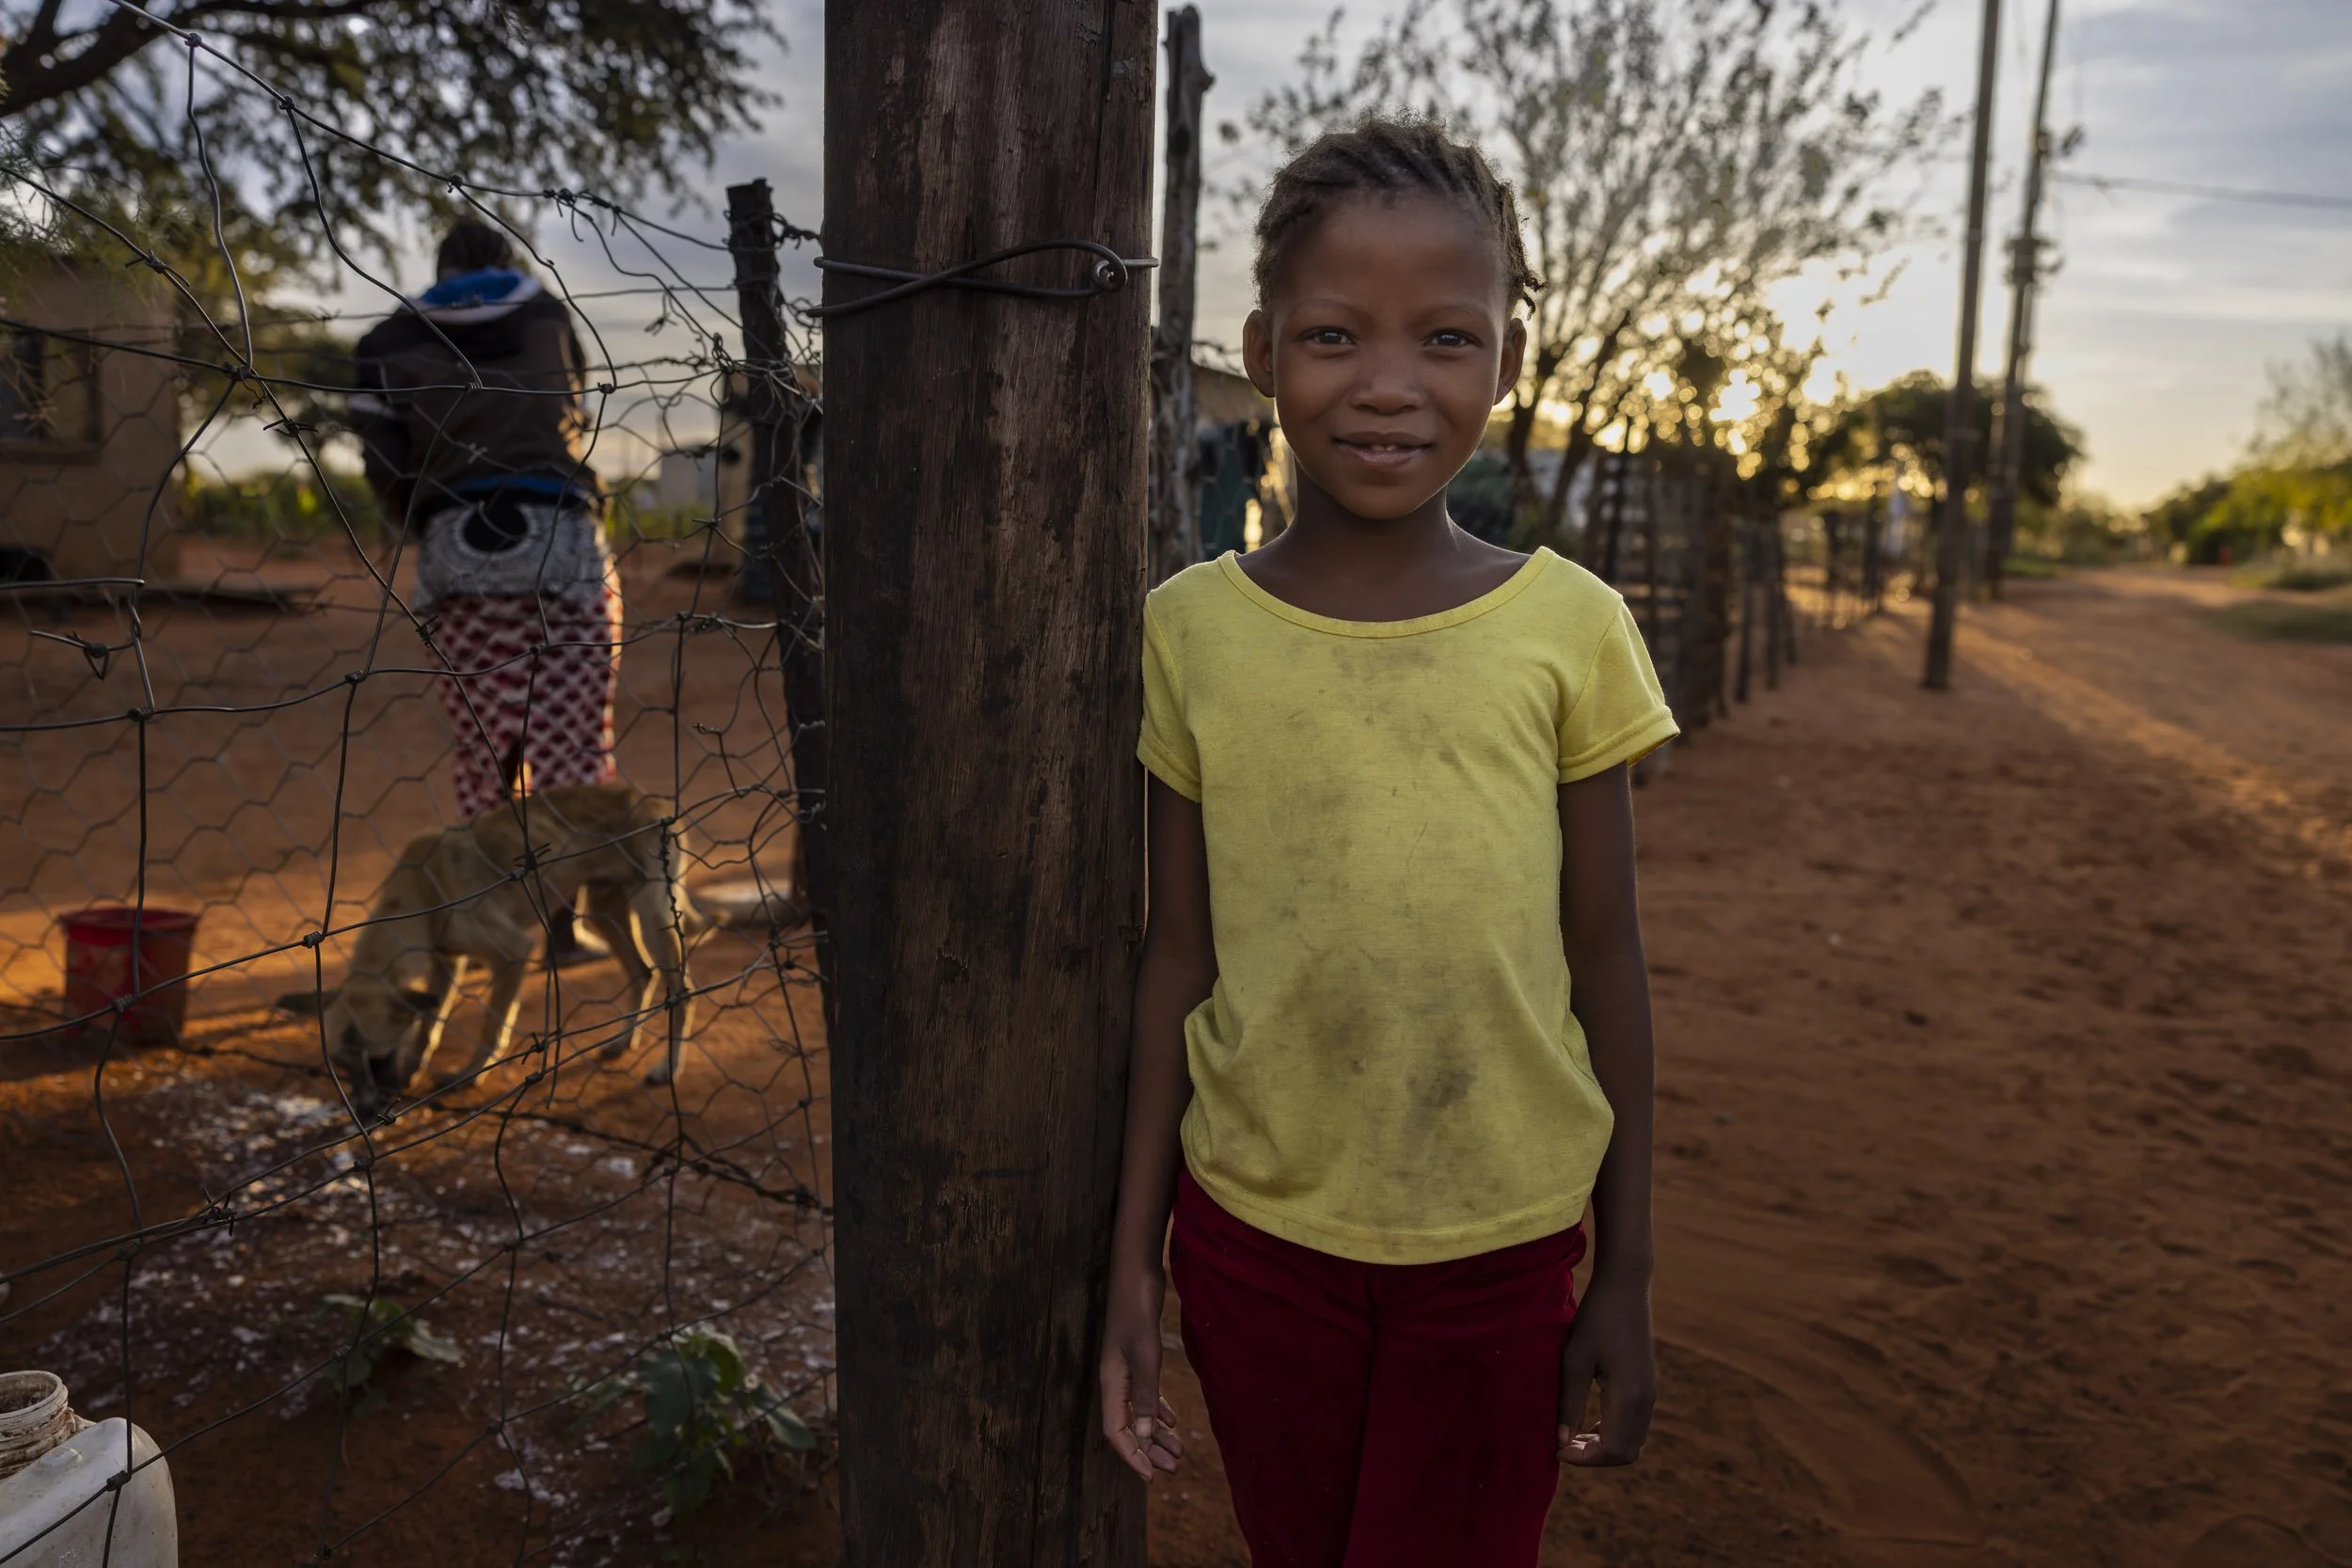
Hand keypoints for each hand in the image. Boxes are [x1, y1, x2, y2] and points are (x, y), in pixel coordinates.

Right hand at [1099, 1257, 1184, 1481]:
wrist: (1136, 1273)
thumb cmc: (1137, 1309)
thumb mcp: (1145, 1354)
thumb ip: (1146, 1393)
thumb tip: (1142, 1434)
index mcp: (1111, 1382)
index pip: (1116, 1431)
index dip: (1133, 1456)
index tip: (1152, 1477)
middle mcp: (1115, 1380)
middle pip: (1128, 1427)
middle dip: (1149, 1450)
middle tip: (1173, 1469)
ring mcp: (1126, 1370)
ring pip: (1139, 1413)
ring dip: (1156, 1435)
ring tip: (1178, 1454)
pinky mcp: (1138, 1358)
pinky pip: (1146, 1395)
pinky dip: (1159, 1411)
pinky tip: (1173, 1423)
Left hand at [1558, 1268, 1656, 1466]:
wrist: (1625, 1287)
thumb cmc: (1596, 1318)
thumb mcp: (1575, 1359)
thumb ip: (1570, 1402)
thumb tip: (1560, 1440)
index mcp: (1629, 1396)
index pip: (1613, 1450)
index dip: (1585, 1458)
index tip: (1557, 1451)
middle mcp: (1646, 1400)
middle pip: (1626, 1452)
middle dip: (1594, 1457)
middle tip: (1562, 1446)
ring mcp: (1650, 1392)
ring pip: (1632, 1440)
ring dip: (1603, 1446)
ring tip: (1570, 1437)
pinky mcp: (1646, 1385)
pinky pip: (1633, 1424)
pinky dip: (1612, 1432)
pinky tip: (1587, 1423)